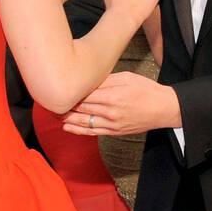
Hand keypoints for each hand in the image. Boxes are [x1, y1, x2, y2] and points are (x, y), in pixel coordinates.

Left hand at [62, 70, 179, 135]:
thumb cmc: (146, 90)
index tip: (57, 86)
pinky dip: (78, 130)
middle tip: (48, 99)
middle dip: (64, 105)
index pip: (84, 95)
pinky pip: (92, 132)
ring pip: (83, 123)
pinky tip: (67, 127)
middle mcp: (110, 113)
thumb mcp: (126, 77)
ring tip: (53, 114)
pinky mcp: (114, 132)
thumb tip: (86, 79)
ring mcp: (111, 125)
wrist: (163, 109)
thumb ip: (105, 80)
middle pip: (80, 109)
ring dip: (67, 119)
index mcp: (112, 96)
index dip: (69, 92)